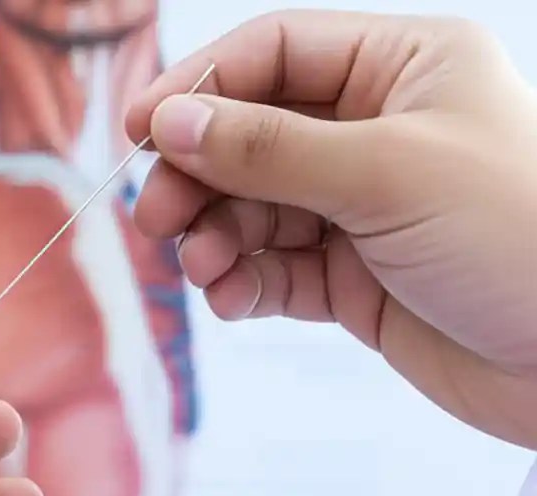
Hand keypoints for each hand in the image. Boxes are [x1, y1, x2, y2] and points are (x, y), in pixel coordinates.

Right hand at [126, 11, 536, 449]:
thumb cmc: (520, 238)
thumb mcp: (387, 173)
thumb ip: (268, 148)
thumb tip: (171, 122)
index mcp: (404, 68)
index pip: (276, 53)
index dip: (201, 85)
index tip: (141, 130)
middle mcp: (376, 129)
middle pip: (249, 134)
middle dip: (199, 176)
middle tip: (160, 218)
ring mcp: (362, 206)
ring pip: (252, 207)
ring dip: (216, 238)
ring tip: (205, 271)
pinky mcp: (353, 275)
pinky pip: (272, 267)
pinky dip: (243, 282)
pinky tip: (233, 298)